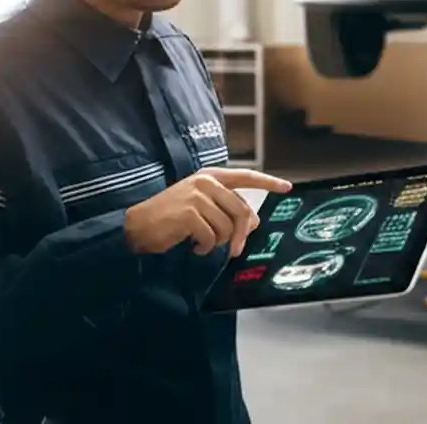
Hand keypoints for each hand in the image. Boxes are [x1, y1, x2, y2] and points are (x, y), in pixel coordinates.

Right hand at [125, 168, 291, 256]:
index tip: (287, 187)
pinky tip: (193, 246)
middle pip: (241, 211)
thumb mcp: (201, 207)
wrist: (138, 225)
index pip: (246, 176)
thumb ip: (226, 209)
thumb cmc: (170, 217)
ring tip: (201, 242)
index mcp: (210, 177)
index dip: (268, 182)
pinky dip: (205, 247)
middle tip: (235, 251)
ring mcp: (197, 196)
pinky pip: (211, 237)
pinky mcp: (189, 213)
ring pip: (227, 227)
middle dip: (241, 235)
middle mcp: (206, 182)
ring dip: (217, 242)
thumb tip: (255, 221)